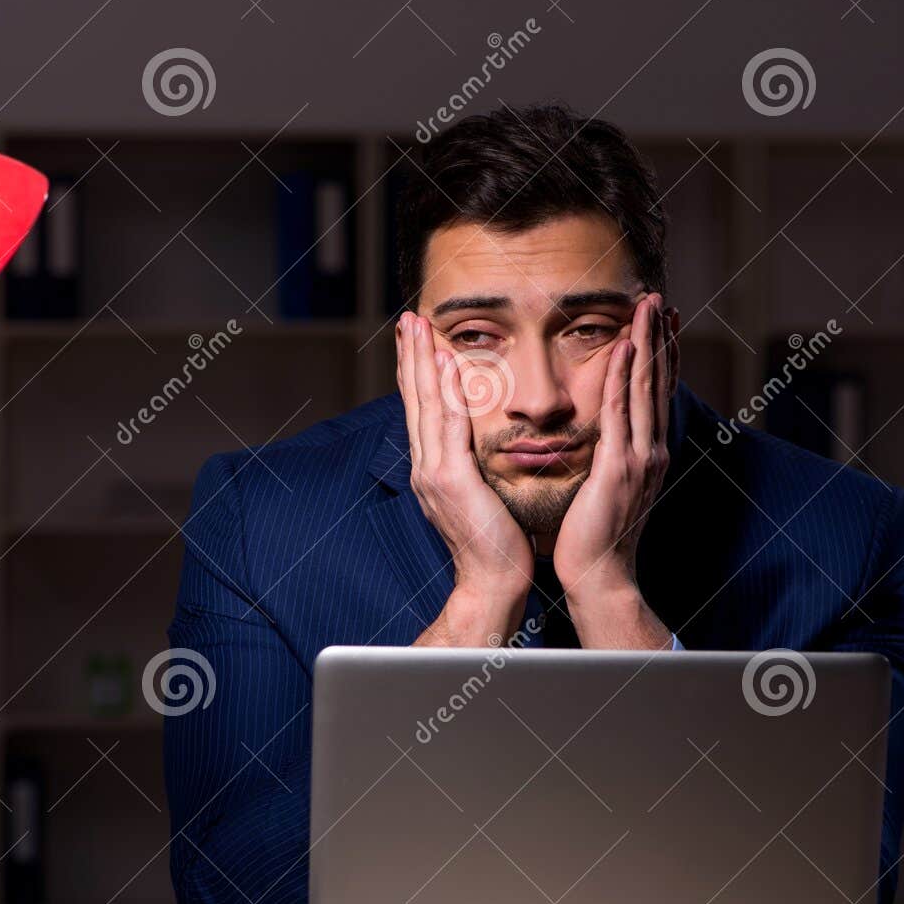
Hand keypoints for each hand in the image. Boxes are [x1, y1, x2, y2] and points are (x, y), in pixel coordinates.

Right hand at [396, 312, 532, 645]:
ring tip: (418, 327)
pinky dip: (442, 391)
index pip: (423, 413)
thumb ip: (474, 470)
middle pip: (414, 401)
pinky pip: (447, 425)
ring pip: (425, 405)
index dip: (417, 375)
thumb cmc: (496, 546)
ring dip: (420, 362)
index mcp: (433, 471)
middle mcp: (426, 468)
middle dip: (410, 357)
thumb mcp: (481, 499)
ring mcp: (434, 473)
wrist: (493, 583)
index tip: (416, 343)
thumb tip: (479, 450)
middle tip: (408, 320)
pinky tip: (442, 363)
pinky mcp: (451, 479)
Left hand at [554, 293, 676, 648]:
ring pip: (644, 389)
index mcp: (647, 454)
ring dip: (647, 344)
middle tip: (662, 299)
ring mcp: (639, 458)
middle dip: (661, 338)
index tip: (662, 323)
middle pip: (658, 383)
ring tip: (648, 307)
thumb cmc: (595, 536)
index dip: (661, 357)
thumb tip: (603, 440)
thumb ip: (610, 459)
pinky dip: (623, 377)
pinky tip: (624, 347)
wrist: (598, 575)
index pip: (655, 395)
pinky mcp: (619, 468)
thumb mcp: (607, 488)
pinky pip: (620, 412)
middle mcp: (651, 450)